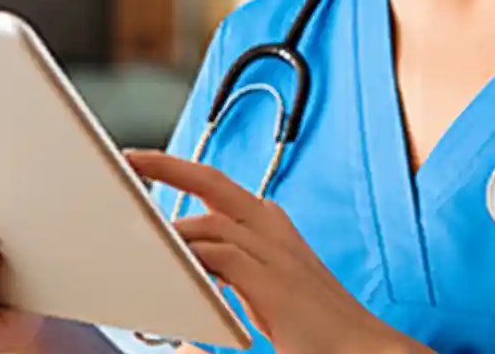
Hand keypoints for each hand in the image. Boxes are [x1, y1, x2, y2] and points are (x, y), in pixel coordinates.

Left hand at [127, 150, 432, 353]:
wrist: (363, 347)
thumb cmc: (315, 324)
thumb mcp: (264, 286)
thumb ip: (229, 267)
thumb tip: (189, 261)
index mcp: (273, 226)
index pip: (220, 187)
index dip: (182, 171)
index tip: (148, 164)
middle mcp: (273, 229)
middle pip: (214, 181)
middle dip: (170, 166)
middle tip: (131, 159)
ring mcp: (275, 253)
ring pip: (211, 219)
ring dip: (171, 224)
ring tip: (136, 227)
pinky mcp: (271, 283)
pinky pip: (222, 255)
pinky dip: (194, 254)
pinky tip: (172, 260)